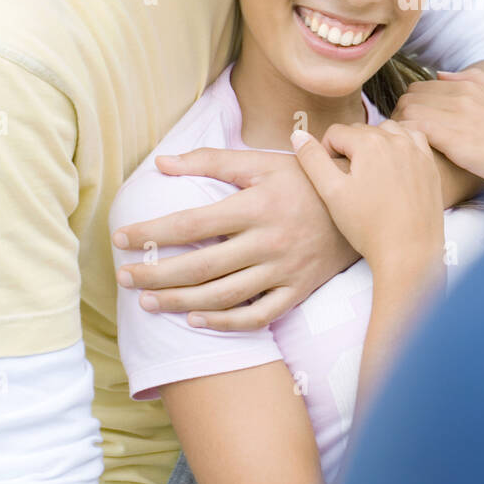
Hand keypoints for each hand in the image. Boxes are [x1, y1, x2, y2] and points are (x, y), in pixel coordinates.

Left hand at [112, 148, 358, 329]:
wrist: (362, 203)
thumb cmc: (304, 178)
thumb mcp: (261, 161)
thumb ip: (211, 160)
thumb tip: (161, 162)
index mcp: (257, 205)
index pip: (192, 223)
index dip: (152, 233)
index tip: (121, 237)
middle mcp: (269, 240)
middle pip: (202, 266)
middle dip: (156, 274)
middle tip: (123, 277)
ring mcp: (285, 269)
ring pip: (225, 295)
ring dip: (181, 302)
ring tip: (148, 301)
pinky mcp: (298, 290)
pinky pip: (258, 316)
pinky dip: (226, 322)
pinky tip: (196, 320)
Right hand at [291, 119, 444, 279]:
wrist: (409, 253)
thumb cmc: (368, 226)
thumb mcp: (332, 193)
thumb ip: (312, 159)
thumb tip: (298, 135)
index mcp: (369, 143)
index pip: (335, 133)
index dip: (326, 152)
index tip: (330, 177)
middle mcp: (396, 140)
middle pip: (361, 131)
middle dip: (350, 148)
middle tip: (348, 181)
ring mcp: (417, 151)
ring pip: (388, 131)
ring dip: (375, 143)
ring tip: (369, 172)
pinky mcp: (430, 165)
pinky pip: (413, 140)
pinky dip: (401, 145)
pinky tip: (395, 164)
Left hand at [390, 67, 483, 197]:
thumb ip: (470, 81)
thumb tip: (439, 74)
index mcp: (470, 84)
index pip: (419, 88)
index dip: (410, 108)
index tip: (410, 128)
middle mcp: (461, 95)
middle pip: (408, 97)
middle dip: (400, 117)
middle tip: (401, 141)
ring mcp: (458, 115)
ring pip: (406, 111)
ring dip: (399, 129)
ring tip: (404, 150)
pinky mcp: (455, 138)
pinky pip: (413, 129)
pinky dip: (405, 139)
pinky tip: (410, 155)